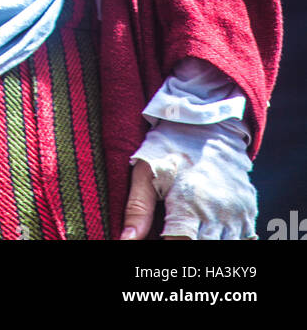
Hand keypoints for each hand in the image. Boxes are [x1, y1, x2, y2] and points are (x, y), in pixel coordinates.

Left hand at [119, 119, 258, 240]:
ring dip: (209, 242)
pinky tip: (213, 231)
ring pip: (226, 247)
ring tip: (194, 229)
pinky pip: (245, 239)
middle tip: (178, 231)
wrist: (208, 125)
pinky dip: (230, 240)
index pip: (179, 245)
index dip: (168, 245)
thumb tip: (125, 239)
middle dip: (189, 244)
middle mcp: (216, 215)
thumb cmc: (171, 148)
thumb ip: (137, 209)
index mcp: (188, 206)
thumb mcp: (146, 172)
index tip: (163, 236)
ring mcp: (235, 215)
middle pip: (204, 249)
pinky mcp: (248, 213)